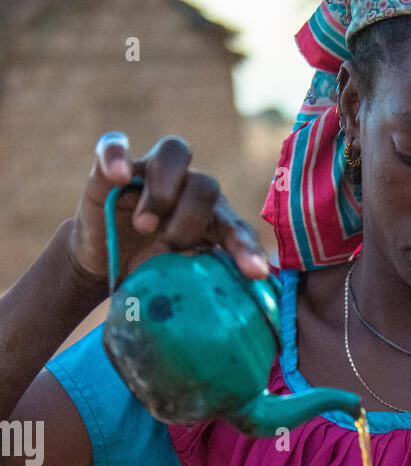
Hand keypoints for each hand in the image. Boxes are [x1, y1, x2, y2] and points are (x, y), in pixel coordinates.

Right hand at [68, 132, 270, 284]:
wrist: (101, 260)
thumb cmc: (146, 272)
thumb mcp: (173, 284)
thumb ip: (198, 288)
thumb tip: (224, 320)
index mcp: (211, 220)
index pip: (236, 227)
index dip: (246, 247)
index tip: (254, 274)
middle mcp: (187, 189)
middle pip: (206, 185)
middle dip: (191, 219)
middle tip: (170, 246)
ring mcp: (151, 172)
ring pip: (174, 153)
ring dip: (163, 190)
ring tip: (145, 226)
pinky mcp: (112, 165)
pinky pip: (115, 145)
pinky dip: (117, 155)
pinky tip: (119, 175)